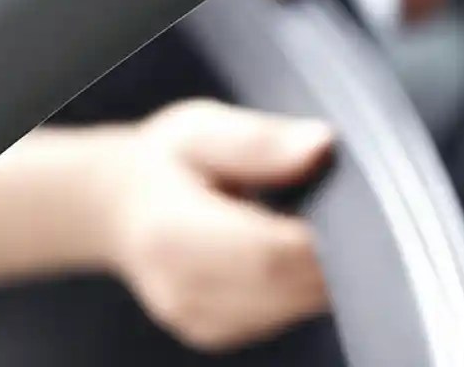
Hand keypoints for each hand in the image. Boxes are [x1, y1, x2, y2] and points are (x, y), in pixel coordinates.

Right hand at [103, 99, 331, 351]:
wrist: (116, 207)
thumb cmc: (160, 165)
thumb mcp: (202, 129)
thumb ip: (260, 140)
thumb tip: (319, 144)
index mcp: (172, 232)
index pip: (269, 252)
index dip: (319, 237)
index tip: (347, 209)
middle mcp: (182, 287)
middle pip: (287, 287)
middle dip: (328, 256)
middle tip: (338, 214)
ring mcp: (197, 319)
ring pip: (292, 308)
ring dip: (316, 274)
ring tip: (302, 227)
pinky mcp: (215, 335)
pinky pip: (282, 318)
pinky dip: (298, 289)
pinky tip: (283, 255)